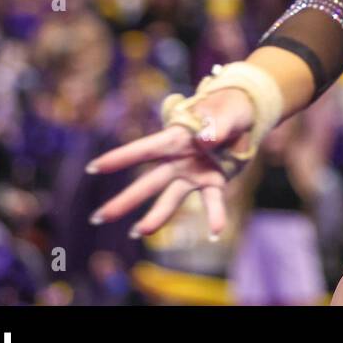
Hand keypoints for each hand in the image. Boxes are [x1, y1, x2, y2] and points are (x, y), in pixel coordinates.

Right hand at [86, 87, 255, 238]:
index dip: (120, 158)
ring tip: (138, 233)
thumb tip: (205, 140)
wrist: (248, 115)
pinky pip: (212, 202)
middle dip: (124, 200)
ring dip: (156, 217)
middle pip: (148, 182)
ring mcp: (193, 173)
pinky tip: (214, 234)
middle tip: (98, 218)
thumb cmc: (229, 108)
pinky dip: (214, 217)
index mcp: (176, 138)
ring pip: (170, 198)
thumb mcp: (227, 112)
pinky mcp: (213, 181)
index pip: (144, 149)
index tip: (93, 168)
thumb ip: (217, 126)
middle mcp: (179, 159)